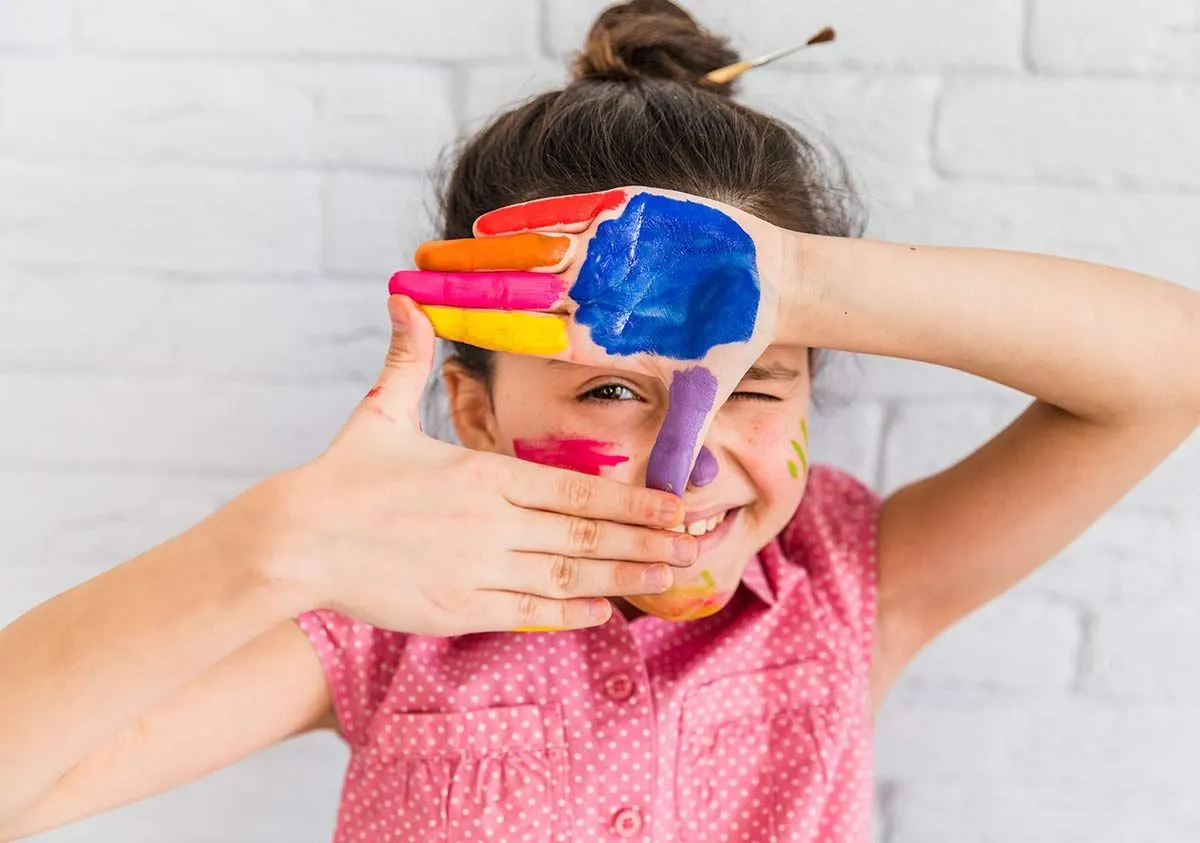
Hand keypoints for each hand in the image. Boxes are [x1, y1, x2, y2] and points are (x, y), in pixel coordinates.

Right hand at [260, 295, 695, 635]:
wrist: (294, 538)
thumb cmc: (340, 475)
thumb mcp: (379, 412)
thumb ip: (407, 359)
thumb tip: (404, 297)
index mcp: (484, 474)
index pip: (577, 489)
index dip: (634, 500)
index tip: (679, 504)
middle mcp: (492, 523)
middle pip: (587, 534)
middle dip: (648, 540)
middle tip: (698, 543)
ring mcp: (477, 569)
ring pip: (568, 577)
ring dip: (623, 577)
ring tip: (669, 577)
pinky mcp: (457, 607)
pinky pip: (528, 613)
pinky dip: (570, 614)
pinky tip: (605, 611)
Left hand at [389, 187, 791, 494]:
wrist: (767, 282)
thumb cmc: (732, 337)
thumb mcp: (701, 392)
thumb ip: (678, 439)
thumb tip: (670, 502)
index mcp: (601, 340)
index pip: (530, 339)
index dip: (484, 332)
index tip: (436, 334)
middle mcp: (591, 300)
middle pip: (515, 296)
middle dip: (462, 291)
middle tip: (408, 285)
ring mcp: (602, 258)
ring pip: (529, 255)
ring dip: (480, 257)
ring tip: (430, 255)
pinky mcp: (623, 218)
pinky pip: (568, 216)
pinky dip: (530, 220)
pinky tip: (485, 224)